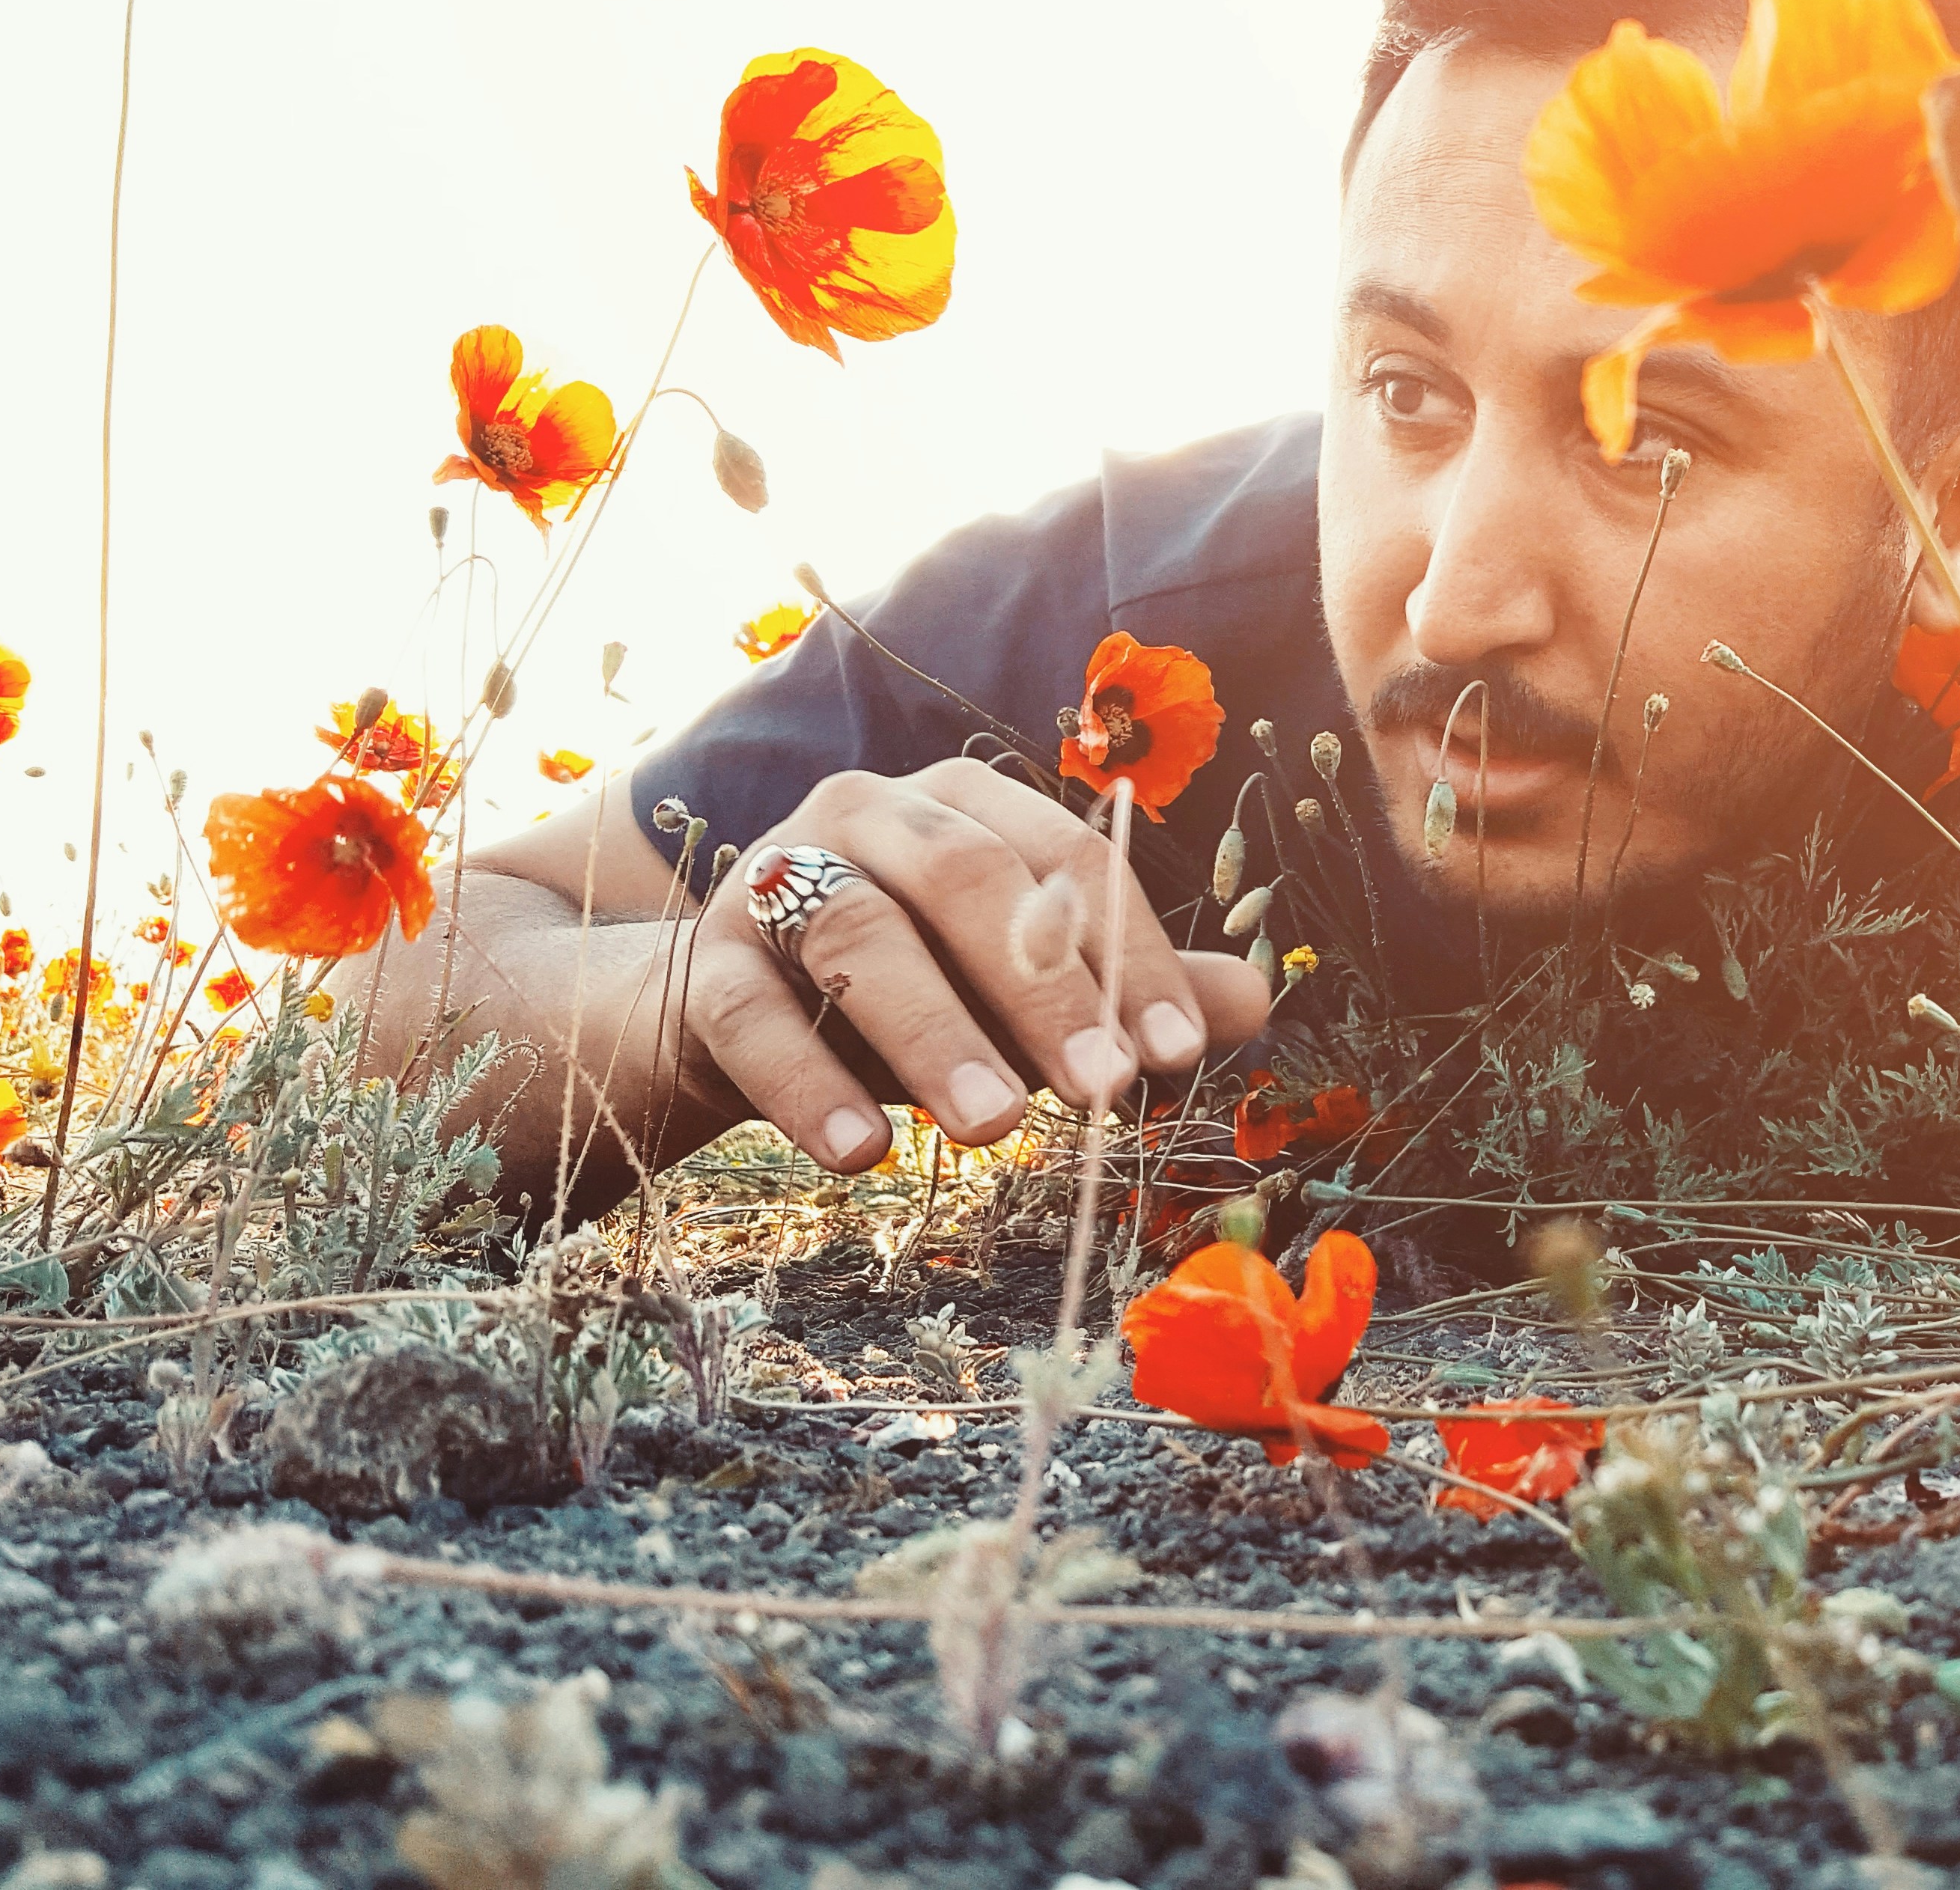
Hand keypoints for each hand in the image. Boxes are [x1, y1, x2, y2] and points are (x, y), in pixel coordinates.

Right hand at [676, 756, 1269, 1168]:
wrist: (724, 1019)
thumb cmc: (903, 995)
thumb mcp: (1013, 994)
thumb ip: (1119, 991)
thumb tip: (1256, 1006)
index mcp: (965, 804)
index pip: (1069, 860)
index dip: (1129, 954)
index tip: (1174, 1055)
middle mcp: (870, 813)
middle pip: (969, 881)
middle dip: (1044, 991)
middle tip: (1101, 1091)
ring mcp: (775, 878)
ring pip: (860, 935)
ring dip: (933, 1034)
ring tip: (992, 1130)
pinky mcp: (703, 963)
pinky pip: (751, 1015)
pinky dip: (807, 1085)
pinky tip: (860, 1155)